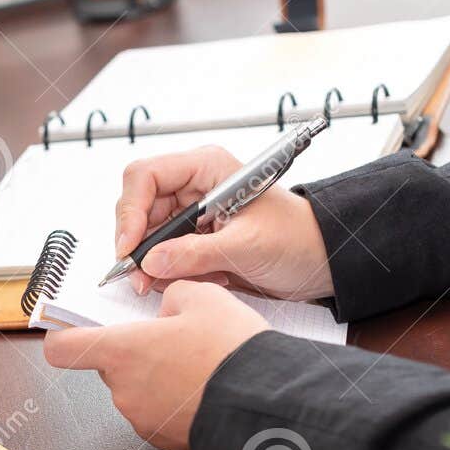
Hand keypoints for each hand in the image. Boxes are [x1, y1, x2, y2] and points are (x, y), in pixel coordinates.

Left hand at [42, 281, 267, 449]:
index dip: (63, 337)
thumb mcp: (204, 297)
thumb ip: (172, 295)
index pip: (62, 349)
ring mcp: (141, 419)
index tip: (70, 331)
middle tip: (175, 342)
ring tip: (198, 368)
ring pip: (137, 389)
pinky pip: (158, 413)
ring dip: (158, 378)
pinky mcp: (162, 440)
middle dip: (136, 352)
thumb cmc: (231, 351)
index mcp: (121, 351)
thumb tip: (167, 308)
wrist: (265, 406)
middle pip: (110, 366)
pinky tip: (204, 391)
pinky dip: (174, 402)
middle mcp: (122, 389)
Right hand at [114, 145, 333, 299]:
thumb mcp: (248, 246)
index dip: (130, 211)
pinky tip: (198, 280)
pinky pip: (162, 255)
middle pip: (138, 208)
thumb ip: (196, 254)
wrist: (320, 261)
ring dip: (154, 264)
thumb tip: (150, 262)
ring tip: (179, 281)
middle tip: (141, 279)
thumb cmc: (297, 238)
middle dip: (138, 245)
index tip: (129, 248)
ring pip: (147, 236)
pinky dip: (170, 273)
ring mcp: (191, 214)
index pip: (145, 177)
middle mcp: (193, 186)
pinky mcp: (193, 239)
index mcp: (206, 168)